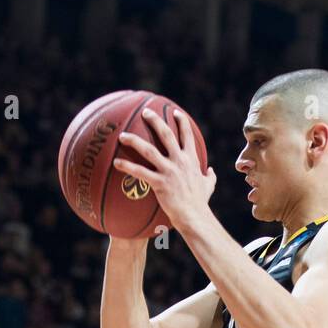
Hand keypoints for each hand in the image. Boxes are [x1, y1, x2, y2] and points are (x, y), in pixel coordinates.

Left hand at [113, 108, 215, 232]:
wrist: (194, 215)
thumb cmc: (200, 202)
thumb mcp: (209, 185)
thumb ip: (210, 176)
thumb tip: (211, 170)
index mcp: (191, 159)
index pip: (186, 134)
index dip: (181, 121)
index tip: (174, 112)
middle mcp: (179, 160)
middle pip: (166, 134)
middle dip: (155, 120)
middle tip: (145, 112)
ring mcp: (169, 170)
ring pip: (149, 150)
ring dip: (134, 140)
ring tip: (122, 135)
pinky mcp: (159, 183)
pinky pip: (140, 172)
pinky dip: (127, 166)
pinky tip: (116, 162)